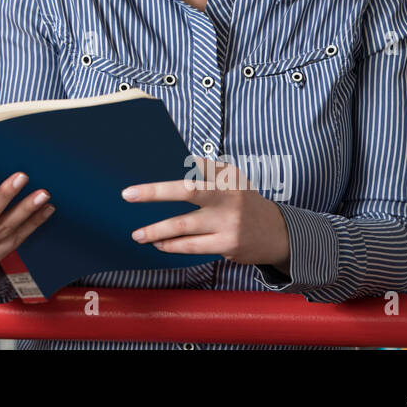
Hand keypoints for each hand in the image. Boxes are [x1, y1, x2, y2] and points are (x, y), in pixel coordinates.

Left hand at [122, 157, 290, 273]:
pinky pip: (192, 246)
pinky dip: (172, 245)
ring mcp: (228, 223)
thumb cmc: (245, 201)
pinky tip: (159, 244)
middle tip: (129, 195)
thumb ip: (208, 169)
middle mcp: (229, 197)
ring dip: (157, 231)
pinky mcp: (227, 245)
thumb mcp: (233, 179)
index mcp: (227, 178)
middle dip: (155, 192)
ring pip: (184, 226)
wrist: (278, 233)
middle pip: (187, 191)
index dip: (177, 160)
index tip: (149, 164)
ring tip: (138, 234)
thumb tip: (180, 162)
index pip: (197, 165)